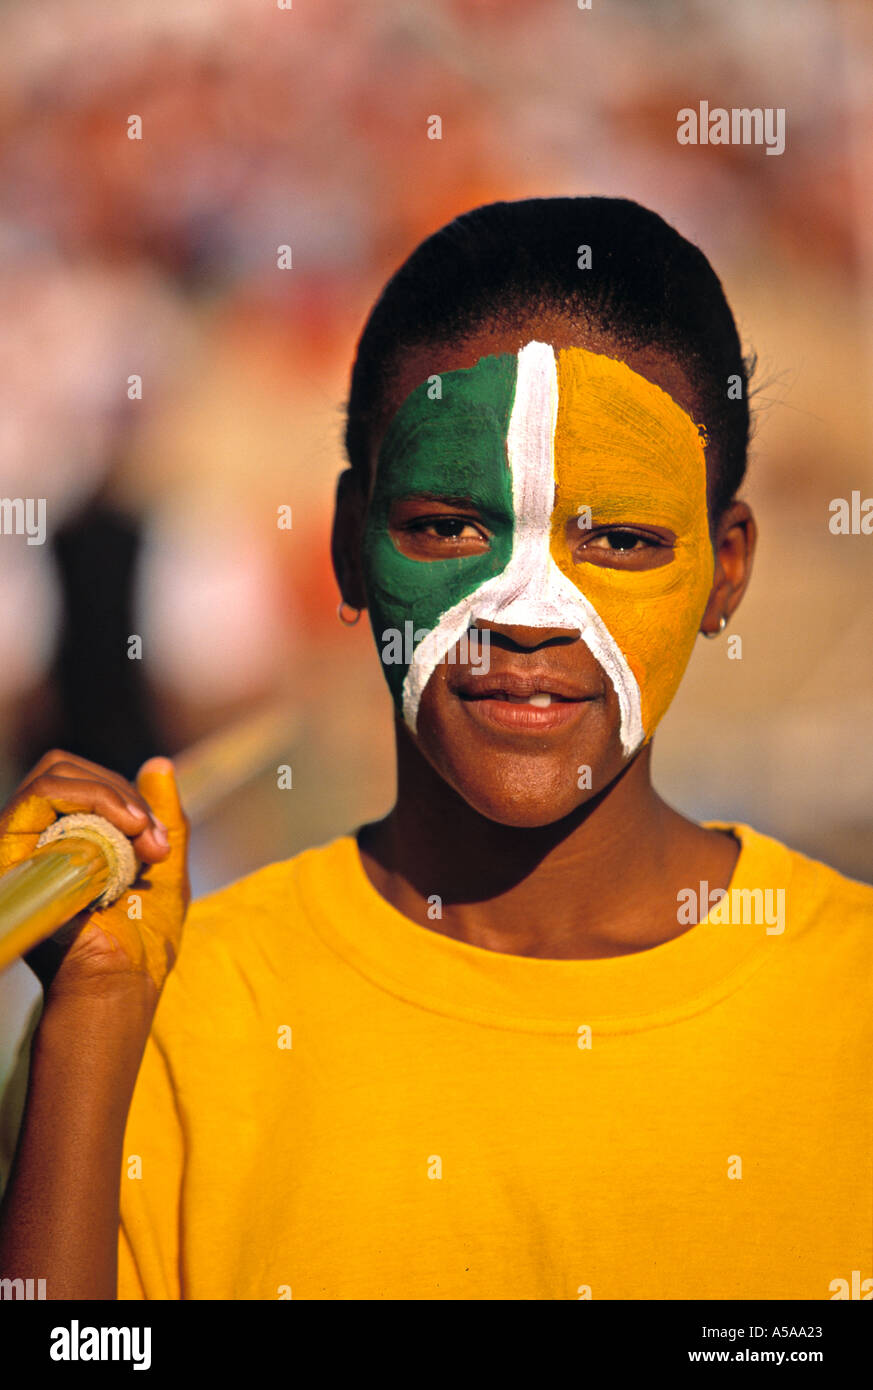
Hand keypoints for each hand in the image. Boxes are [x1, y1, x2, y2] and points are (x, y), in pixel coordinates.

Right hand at [0, 751, 189, 1004]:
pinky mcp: (9, 849)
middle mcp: (36, 837)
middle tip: (152, 839)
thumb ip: (164, 817)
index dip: (125, 793)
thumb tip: (159, 763)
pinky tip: (124, 827)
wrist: (119, 983)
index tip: (159, 839)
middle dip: (122, 792)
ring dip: (111, 794)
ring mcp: (19, 842)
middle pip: (66, 767)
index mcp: (65, 839)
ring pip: (54, 773)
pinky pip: (41, 793)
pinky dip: (92, 797)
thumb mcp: (165, 868)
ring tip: (140, 833)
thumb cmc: (141, 940)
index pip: (81, 780)